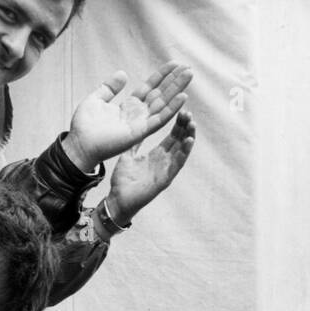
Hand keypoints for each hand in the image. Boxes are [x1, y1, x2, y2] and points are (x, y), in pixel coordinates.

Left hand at [63, 61, 191, 171]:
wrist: (79, 145)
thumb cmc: (84, 127)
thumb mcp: (96, 100)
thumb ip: (110, 87)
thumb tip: (123, 74)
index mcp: (128, 107)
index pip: (149, 88)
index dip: (161, 76)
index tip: (174, 64)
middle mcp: (137, 114)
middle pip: (161, 94)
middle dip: (174, 81)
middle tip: (188, 68)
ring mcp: (140, 123)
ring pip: (164, 104)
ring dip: (177, 90)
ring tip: (189, 75)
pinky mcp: (140, 132)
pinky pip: (160, 119)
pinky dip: (172, 108)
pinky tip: (183, 97)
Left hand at [109, 109, 194, 225]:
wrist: (116, 200)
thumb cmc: (122, 181)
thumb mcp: (128, 156)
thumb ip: (134, 143)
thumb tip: (135, 127)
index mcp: (157, 155)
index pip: (171, 136)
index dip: (177, 124)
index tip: (181, 110)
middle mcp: (164, 162)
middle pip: (179, 141)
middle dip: (185, 127)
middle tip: (188, 112)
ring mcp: (166, 170)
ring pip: (182, 151)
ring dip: (188, 137)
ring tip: (193, 124)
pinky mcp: (165, 179)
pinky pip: (177, 164)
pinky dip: (184, 152)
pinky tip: (189, 141)